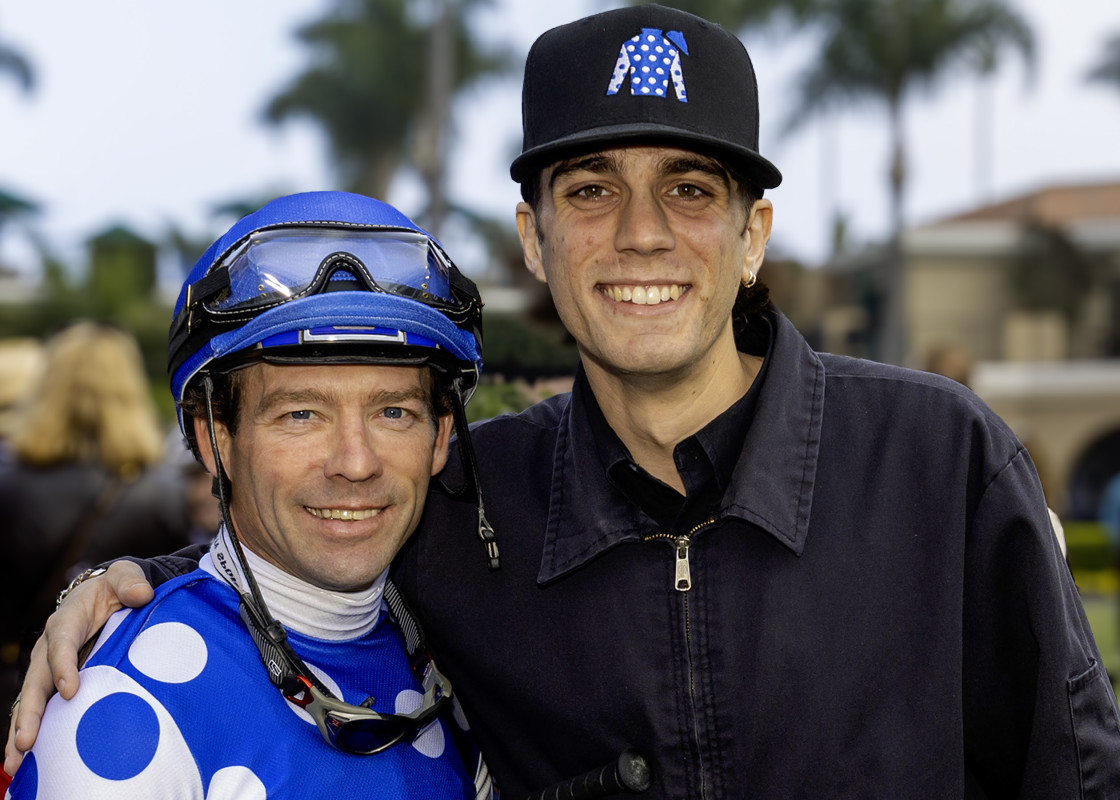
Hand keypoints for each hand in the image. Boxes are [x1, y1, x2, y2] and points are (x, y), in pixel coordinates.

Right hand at [4, 561, 152, 774]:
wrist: (106, 594)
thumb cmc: (116, 587)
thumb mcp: (125, 576)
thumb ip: (131, 583)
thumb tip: (142, 594)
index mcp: (67, 620)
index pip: (62, 644)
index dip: (64, 666)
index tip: (71, 690)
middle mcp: (50, 647)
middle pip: (36, 681)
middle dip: (32, 712)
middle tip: (27, 741)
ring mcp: (48, 668)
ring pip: (31, 701)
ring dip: (23, 731)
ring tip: (16, 762)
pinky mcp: (53, 683)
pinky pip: (39, 709)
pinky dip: (31, 732)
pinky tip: (24, 762)